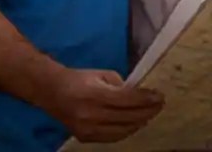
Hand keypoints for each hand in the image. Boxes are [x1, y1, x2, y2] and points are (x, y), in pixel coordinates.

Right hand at [44, 68, 165, 142]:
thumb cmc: (78, 79)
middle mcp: (91, 115)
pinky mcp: (85, 138)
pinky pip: (112, 137)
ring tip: (150, 114)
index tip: (159, 96)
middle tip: (160, 105)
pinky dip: (126, 131)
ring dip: (139, 122)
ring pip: (122, 131)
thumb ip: (120, 85)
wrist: (51, 92)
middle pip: (127, 117)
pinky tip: (135, 123)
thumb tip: (139, 96)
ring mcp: (88, 129)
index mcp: (95, 95)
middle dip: (147, 111)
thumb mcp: (101, 74)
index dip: (146, 99)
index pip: (127, 100)